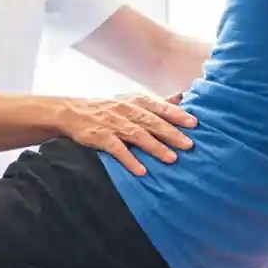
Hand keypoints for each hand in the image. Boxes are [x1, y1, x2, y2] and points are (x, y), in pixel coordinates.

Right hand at [58, 93, 196, 175]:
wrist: (73, 112)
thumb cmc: (108, 108)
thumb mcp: (132, 100)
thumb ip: (157, 102)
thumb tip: (182, 96)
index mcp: (137, 101)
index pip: (160, 107)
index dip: (177, 115)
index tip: (194, 123)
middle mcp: (127, 110)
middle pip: (152, 122)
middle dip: (171, 133)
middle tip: (189, 145)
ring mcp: (113, 123)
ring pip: (138, 135)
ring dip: (155, 147)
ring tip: (171, 159)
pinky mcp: (100, 137)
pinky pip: (117, 149)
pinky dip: (130, 160)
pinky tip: (142, 171)